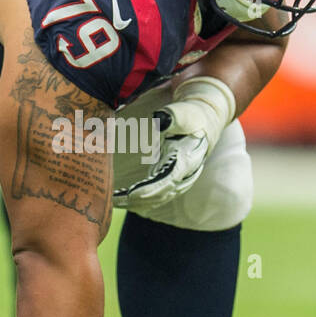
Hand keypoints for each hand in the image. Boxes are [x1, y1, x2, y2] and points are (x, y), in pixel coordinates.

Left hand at [112, 76, 234, 209]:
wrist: (201, 124)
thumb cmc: (191, 117)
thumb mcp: (183, 114)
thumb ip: (173, 117)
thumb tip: (160, 118)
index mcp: (187, 160)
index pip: (169, 180)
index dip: (151, 189)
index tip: (132, 194)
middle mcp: (184, 175)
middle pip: (161, 194)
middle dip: (137, 199)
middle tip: (114, 200)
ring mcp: (177, 181)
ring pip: (157, 199)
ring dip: (135, 203)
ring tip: (114, 202)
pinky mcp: (168, 181)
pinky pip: (154, 196)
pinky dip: (138, 201)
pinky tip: (120, 200)